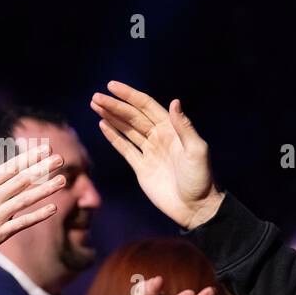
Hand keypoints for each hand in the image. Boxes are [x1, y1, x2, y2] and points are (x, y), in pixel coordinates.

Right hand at [0, 126, 66, 259]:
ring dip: (45, 190)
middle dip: (42, 169)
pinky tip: (54, 208)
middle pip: (21, 180)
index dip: (29, 157)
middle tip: (61, 157)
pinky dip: (36, 216)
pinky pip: (21, 223)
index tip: (46, 147)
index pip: (10, 167)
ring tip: (63, 180)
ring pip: (24, 201)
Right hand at [91, 83, 222, 229]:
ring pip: (127, 130)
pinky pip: (125, 148)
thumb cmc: (200, 179)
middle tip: (95, 97)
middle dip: (114, 106)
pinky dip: (114, 137)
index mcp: (172, 130)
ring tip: (95, 105)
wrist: (196, 208)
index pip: (147, 107)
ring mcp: (150, 152)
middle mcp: (160, 138)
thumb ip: (184, 127)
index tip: (112, 86)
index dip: (130, 96)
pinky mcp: (142, 168)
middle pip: (133, 117)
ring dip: (111, 117)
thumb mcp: (196, 151)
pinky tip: (103, 124)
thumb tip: (174, 101)